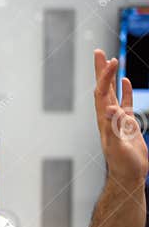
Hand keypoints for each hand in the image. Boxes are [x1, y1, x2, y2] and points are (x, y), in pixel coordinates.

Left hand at [93, 49, 148, 184]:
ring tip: (111, 61)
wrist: (129, 175)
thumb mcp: (118, 147)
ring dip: (111, 77)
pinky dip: (126, 91)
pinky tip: (126, 81)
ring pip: (113, 92)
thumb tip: (110, 110)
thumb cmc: (123, 164)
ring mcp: (117, 119)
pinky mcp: (127, 124)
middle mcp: (107, 116)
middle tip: (98, 52)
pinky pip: (126, 102)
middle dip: (101, 70)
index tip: (112, 62)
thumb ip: (115, 129)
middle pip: (102, 88)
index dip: (105, 77)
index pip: (102, 93)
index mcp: (104, 120)